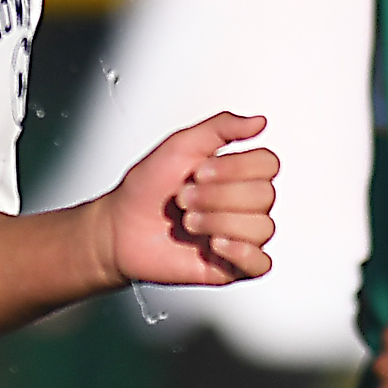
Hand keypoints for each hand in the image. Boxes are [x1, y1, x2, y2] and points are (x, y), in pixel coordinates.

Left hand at [96, 112, 277, 286]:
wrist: (119, 229)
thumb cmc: (147, 189)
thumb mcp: (181, 145)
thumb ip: (222, 127)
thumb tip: (259, 122)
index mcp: (239, 173)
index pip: (268, 164)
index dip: (235, 168)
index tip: (200, 171)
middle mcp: (244, 203)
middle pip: (265, 195)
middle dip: (218, 195)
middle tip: (186, 198)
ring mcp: (240, 235)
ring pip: (262, 227)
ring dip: (218, 222)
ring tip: (190, 222)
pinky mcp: (232, 266)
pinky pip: (261, 264)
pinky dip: (241, 252)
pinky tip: (215, 244)